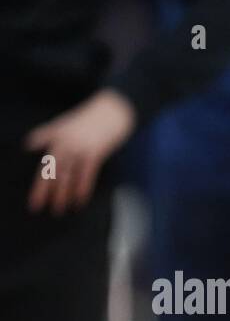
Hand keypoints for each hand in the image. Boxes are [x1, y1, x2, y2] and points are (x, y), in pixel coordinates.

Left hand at [25, 88, 136, 215]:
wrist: (111, 111)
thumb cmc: (89, 118)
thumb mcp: (63, 124)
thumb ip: (46, 134)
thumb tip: (28, 144)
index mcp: (56, 139)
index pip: (44, 167)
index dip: (38, 185)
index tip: (34, 201)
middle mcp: (64, 145)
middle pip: (52, 173)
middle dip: (45, 192)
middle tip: (40, 208)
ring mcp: (80, 149)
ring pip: (68, 176)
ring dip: (63, 194)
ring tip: (59, 209)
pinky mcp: (95, 152)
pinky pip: (87, 174)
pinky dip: (83, 188)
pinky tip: (79, 200)